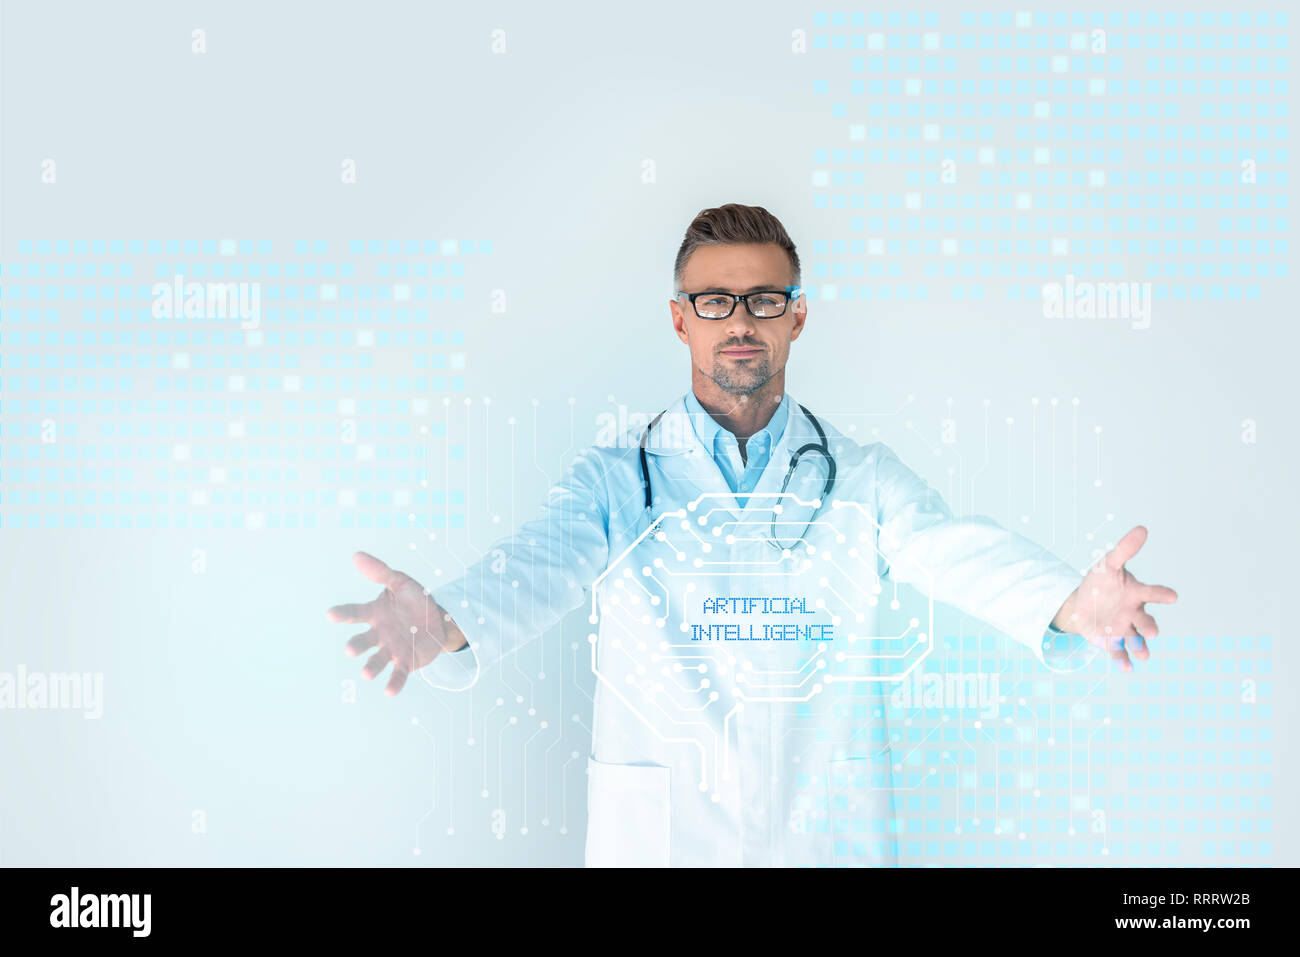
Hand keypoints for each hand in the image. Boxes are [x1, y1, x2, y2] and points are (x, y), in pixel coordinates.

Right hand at [326, 551, 467, 695]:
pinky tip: (388, 692)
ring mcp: (391, 649)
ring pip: (378, 660)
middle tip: (350, 650)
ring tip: (367, 675)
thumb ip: (380, 572)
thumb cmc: (415, 600)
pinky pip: (398, 674)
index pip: (355, 613)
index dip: (342, 614)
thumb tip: (356, 555)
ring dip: (371, 668)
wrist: (440, 619)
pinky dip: (393, 683)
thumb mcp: (401, 582)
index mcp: (374, 613)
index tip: (330, 615)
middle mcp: (379, 633)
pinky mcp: (407, 662)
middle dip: (356, 646)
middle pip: (363, 641)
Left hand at [1052, 525, 1177, 672]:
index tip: (1172, 596)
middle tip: (1152, 632)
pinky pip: (1119, 652)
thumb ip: (1124, 549)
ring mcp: (1125, 629)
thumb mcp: (1107, 564)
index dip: (1161, 595)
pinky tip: (1126, 668)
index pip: (1152, 593)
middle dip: (1149, 627)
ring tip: (1142, 655)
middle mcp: (1135, 613)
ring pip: (1136, 640)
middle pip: (1146, 621)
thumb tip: (1142, 528)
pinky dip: (1123, 660)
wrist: (1082, 604)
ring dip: (1140, 648)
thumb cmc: (1100, 582)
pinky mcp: (1112, 642)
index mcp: (1136, 594)